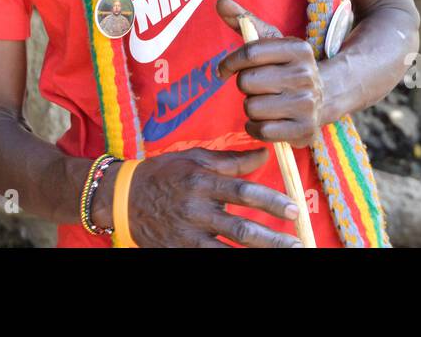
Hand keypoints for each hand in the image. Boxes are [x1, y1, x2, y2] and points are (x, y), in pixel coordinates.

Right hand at [124, 147, 301, 247]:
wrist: (122, 197)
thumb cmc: (163, 173)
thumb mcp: (195, 159)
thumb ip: (231, 160)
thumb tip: (265, 155)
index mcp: (201, 183)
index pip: (243, 193)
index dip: (271, 201)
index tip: (294, 210)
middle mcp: (196, 211)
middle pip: (241, 230)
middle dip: (273, 240)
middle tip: (298, 245)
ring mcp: (186, 237)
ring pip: (228, 253)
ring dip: (258, 257)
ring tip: (283, 258)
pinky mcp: (178, 253)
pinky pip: (208, 262)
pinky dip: (228, 264)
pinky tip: (250, 266)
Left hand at [215, 0, 325, 147]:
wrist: (324, 96)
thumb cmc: (285, 66)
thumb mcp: (270, 41)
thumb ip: (244, 20)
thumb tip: (220, 1)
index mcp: (298, 49)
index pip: (250, 52)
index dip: (230, 62)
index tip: (224, 69)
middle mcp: (306, 75)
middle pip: (247, 82)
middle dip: (245, 86)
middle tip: (257, 87)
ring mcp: (307, 104)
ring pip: (251, 107)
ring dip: (251, 108)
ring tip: (265, 103)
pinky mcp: (304, 130)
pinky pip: (261, 130)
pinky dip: (256, 128)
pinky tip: (266, 121)